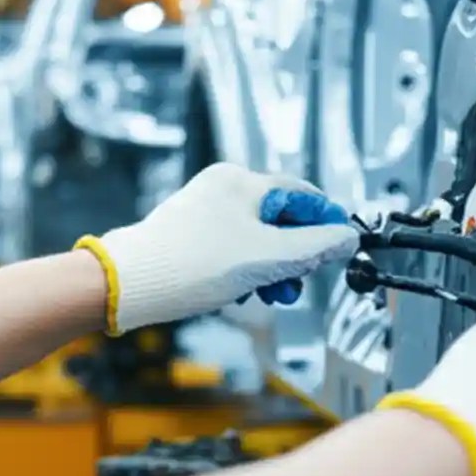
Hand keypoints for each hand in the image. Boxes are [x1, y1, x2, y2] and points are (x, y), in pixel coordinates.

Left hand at [76, 163, 359, 334]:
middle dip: (296, 254)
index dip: (327, 223)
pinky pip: (232, 248)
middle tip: (300, 282)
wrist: (129, 284)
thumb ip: (315, 247)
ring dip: (272, 267)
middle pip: (280, 218)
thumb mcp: (268, 258)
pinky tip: (240, 292)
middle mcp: (222, 189)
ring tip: (270, 293)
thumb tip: (346, 238)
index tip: (344, 246)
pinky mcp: (188, 234)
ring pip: (256, 237)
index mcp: (243, 182)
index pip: (304, 195)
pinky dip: (246, 269)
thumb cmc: (191, 264)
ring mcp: (203, 210)